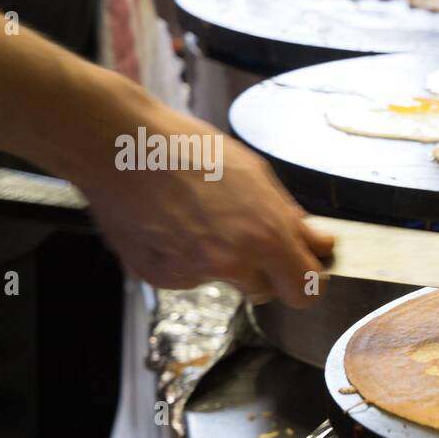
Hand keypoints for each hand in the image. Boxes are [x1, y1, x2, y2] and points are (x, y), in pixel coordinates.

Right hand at [73, 113, 333, 307]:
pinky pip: (186, 277)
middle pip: (267, 293)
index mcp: (265, 236)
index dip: (307, 281)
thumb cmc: (186, 149)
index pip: (306, 291)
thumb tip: (320, 245)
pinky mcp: (159, 277)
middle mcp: (231, 263)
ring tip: (196, 218)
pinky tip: (168, 223)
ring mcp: (192, 274)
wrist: (117, 144)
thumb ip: (289, 219)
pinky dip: (182, 258)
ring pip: (225, 281)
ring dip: (221, 263)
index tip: (303, 269)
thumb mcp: (254, 173)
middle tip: (247, 240)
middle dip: (265, 273)